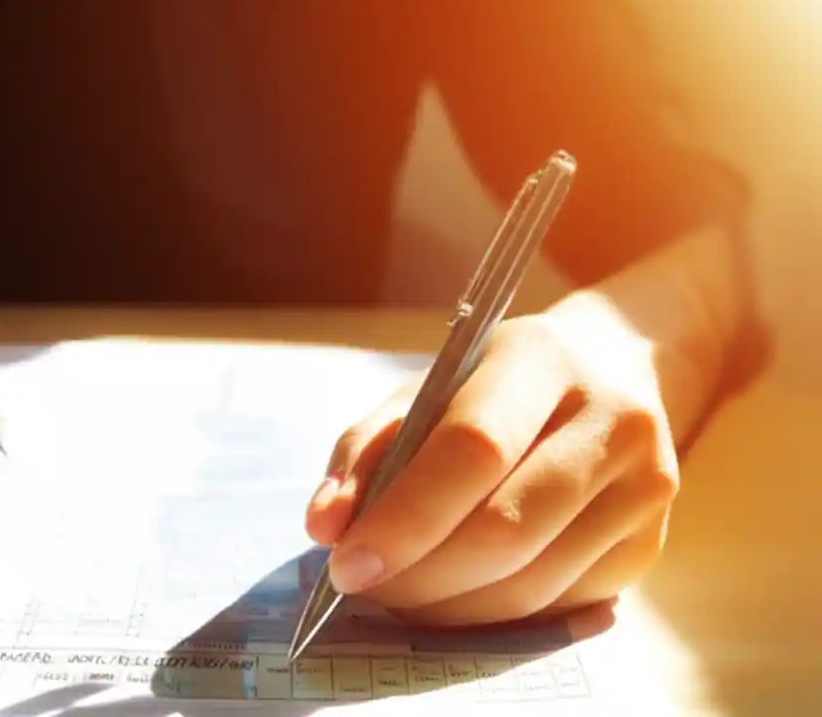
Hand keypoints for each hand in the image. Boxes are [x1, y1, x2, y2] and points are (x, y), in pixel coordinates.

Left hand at [304, 302, 679, 625]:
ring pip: (532, 584)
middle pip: (505, 530)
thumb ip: (366, 450)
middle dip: (418, 576)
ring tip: (396, 592)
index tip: (346, 563)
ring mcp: (645, 487)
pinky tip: (452, 595)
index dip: (406, 517)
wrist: (616, 366)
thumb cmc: (496, 381)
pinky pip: (556, 607)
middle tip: (362, 587)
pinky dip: (491, 616)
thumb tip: (324, 526)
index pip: (475, 448)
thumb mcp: (427, 387)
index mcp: (543, 358)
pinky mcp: (650, 545)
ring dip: (447, 607)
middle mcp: (612, 421)